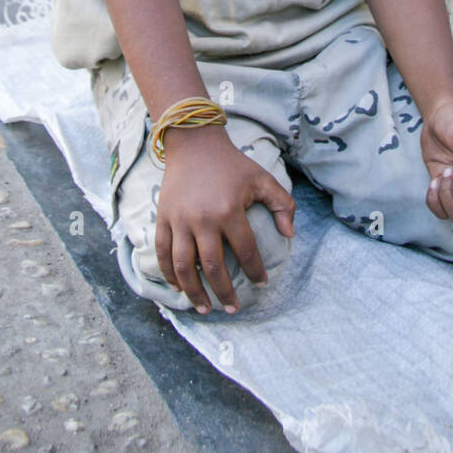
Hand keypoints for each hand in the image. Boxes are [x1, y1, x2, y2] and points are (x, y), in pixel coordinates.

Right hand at [155, 124, 294, 314]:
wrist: (193, 143)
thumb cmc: (231, 164)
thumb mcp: (261, 178)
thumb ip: (282, 204)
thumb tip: (289, 235)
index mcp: (229, 211)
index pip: (245, 252)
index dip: (255, 272)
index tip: (261, 284)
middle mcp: (202, 219)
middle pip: (212, 267)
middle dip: (224, 293)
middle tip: (233, 309)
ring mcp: (179, 220)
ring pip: (184, 266)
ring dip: (194, 292)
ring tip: (205, 308)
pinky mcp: (163, 218)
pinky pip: (163, 253)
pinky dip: (169, 274)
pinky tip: (179, 287)